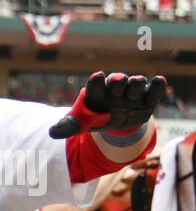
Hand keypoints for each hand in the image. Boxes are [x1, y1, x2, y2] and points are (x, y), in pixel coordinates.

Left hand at [49, 72, 165, 138]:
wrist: (116, 123)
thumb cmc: (96, 118)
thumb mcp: (82, 123)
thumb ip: (68, 126)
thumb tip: (52, 133)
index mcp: (97, 92)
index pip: (96, 84)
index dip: (97, 81)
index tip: (97, 77)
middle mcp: (115, 89)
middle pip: (117, 81)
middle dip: (118, 81)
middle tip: (118, 84)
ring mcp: (132, 93)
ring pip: (136, 83)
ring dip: (136, 84)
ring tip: (136, 84)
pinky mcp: (147, 99)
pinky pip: (153, 91)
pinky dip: (157, 86)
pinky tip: (159, 80)